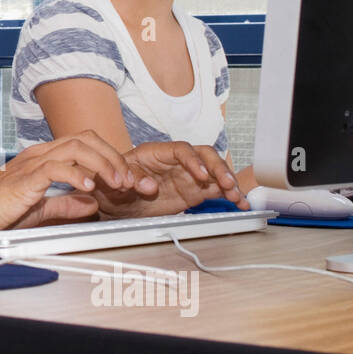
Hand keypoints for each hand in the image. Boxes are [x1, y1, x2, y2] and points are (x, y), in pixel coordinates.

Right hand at [0, 131, 142, 232]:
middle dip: (114, 158)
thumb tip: (92, 203)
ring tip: (116, 183)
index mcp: (45, 159)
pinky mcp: (24, 177)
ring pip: (77, 147)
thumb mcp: (40, 210)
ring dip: (103, 164)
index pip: (86, 145)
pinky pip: (56, 167)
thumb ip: (66, 204)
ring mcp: (32, 163)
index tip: (128, 182)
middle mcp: (40, 154)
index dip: (112, 160)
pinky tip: (90, 189)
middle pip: (87, 139)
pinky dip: (78, 175)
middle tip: (130, 181)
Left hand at [92, 141, 247, 218]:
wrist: (114, 203)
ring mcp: (187, 175)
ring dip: (228, 182)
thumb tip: (146, 184)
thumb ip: (129, 177)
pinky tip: (241, 203)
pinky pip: (216, 190)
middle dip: (218, 168)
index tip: (201, 175)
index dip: (193, 161)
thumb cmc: (112, 184)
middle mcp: (176, 161)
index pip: (181, 150)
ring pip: (214, 172)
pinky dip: (229, 195)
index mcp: (156, 152)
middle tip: (226, 184)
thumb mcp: (113, 178)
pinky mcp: (194, 191)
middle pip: (204, 156)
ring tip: (237, 196)